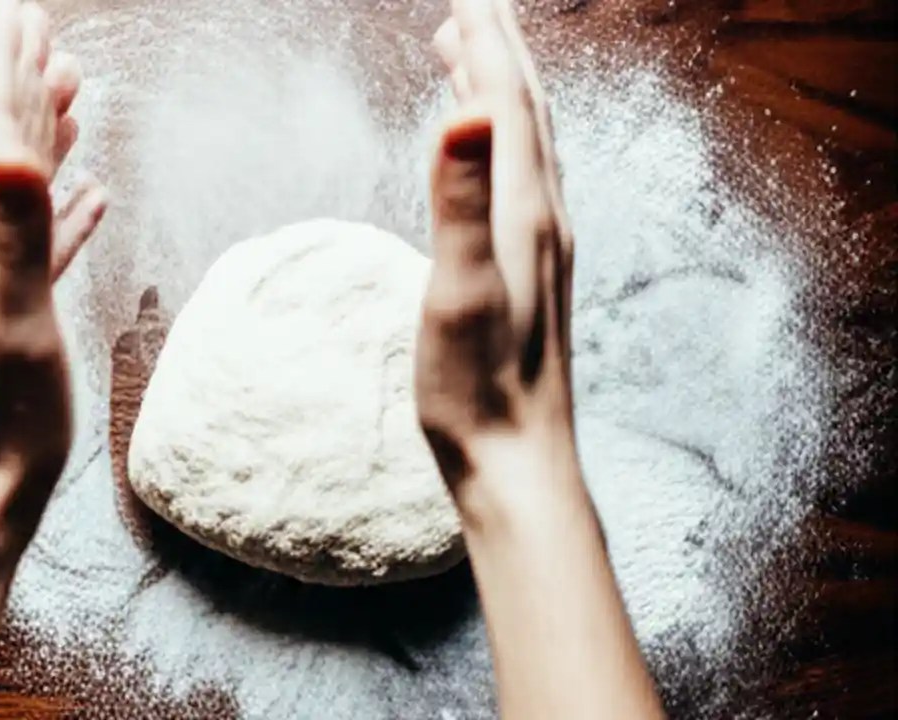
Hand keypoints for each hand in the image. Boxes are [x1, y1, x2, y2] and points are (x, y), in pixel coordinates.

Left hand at [0, 0, 106, 550]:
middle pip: (0, 139)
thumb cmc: (1, 414)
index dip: (4, 61)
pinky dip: (67, 206)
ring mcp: (0, 277)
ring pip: (23, 185)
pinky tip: (88, 197)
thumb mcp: (14, 319)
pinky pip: (47, 238)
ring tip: (70, 92)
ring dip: (43, 133)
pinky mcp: (23, 309)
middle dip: (22, 79)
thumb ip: (18, 236)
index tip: (21, 7)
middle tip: (44, 28)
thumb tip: (10, 151)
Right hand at [415, 0, 575, 502]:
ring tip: (467, 62)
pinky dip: (500, 147)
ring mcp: (541, 248)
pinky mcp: (529, 274)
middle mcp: (544, 219)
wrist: (517, 462)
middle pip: (526, 115)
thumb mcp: (458, 292)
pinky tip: (486, 161)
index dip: (486, 47)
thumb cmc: (478, 389)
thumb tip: (469, 111)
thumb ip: (462, 200)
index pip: (508, 106)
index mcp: (525, 212)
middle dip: (497, 54)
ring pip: (526, 148)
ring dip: (499, 95)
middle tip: (468, 8)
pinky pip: (519, 184)